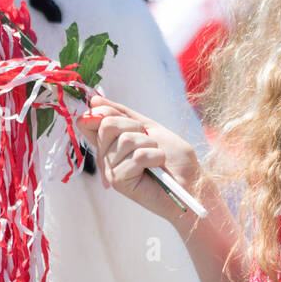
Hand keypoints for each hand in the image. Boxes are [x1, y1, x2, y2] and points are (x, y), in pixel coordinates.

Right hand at [76, 94, 204, 224]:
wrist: (191, 182)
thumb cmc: (173, 158)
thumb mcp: (149, 127)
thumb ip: (123, 114)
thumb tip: (94, 99)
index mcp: (110, 142)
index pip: (88, 120)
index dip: (104, 112)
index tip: (128, 120)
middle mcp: (105, 156)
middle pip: (107, 124)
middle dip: (136, 128)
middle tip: (149, 142)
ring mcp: (110, 169)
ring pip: (125, 140)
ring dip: (150, 145)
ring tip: (156, 158)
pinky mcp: (119, 182)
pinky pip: (137, 156)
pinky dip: (155, 157)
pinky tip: (157, 168)